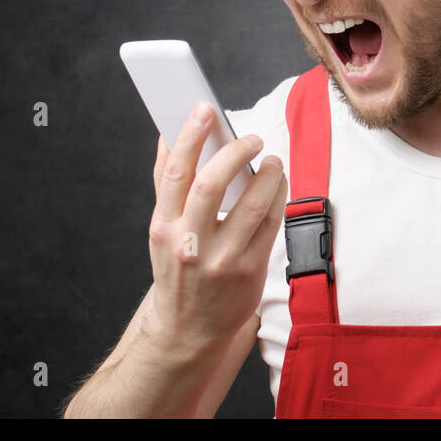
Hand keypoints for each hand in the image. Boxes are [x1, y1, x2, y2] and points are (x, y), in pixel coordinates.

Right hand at [144, 102, 287, 355]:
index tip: (205, 110)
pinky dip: (278, 196)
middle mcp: (190, 244)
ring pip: (252, 203)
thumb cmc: (178, 269)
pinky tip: (278, 183)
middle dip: (235, 152)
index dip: (190, 137)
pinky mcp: (250, 270)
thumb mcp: (162, 231)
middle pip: (212, 184)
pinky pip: (271, 223)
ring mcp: (221, 258)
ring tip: (271, 160)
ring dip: (268, 173)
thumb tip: (166, 137)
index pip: (175, 173)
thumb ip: (166, 185)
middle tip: (250, 138)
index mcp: (163, 228)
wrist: (188, 330)